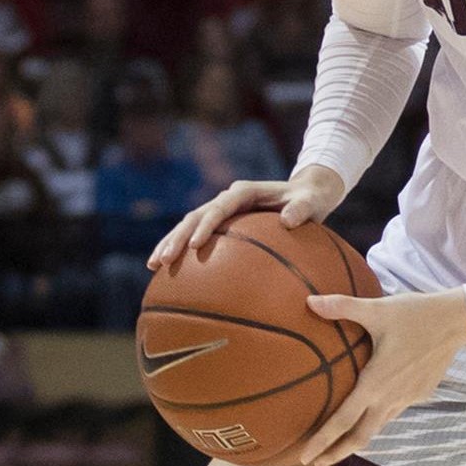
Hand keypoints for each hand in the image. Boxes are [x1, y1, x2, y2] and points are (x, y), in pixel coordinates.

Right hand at [148, 167, 346, 269]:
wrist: (306, 196)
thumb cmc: (309, 201)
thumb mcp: (311, 202)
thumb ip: (302, 209)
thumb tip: (289, 220)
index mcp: (244, 192)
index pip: (219, 207)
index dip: (206, 225)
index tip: (196, 245)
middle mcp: (228, 199)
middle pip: (195, 216)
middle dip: (177, 238)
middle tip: (163, 261)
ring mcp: (222, 211)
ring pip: (189, 226)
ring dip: (171, 244)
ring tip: (154, 266)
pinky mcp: (222, 224)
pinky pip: (198, 237)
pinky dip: (183, 251)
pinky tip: (170, 273)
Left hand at [295, 289, 465, 465]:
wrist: (456, 321)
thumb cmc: (415, 314)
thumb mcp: (377, 309)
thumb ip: (341, 307)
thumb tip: (309, 301)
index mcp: (375, 382)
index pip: (342, 421)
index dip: (322, 442)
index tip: (304, 458)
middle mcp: (390, 397)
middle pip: (360, 437)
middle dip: (337, 453)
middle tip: (315, 463)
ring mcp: (407, 398)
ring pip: (378, 426)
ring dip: (357, 438)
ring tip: (340, 443)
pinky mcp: (420, 394)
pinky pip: (393, 412)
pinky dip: (377, 419)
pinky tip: (371, 411)